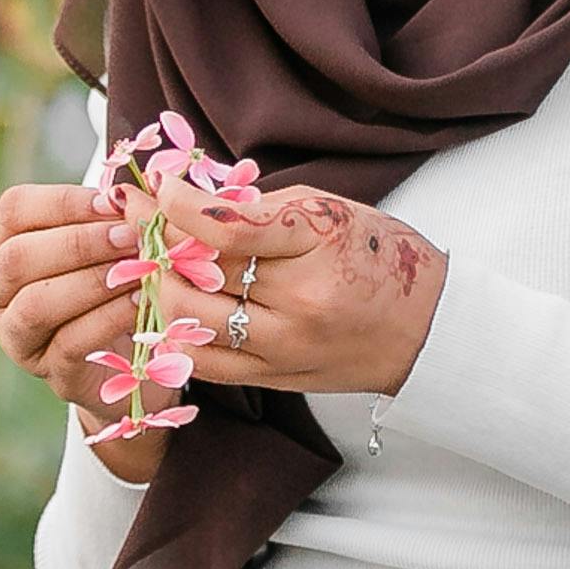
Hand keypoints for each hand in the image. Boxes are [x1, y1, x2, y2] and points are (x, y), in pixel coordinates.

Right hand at [0, 180, 187, 478]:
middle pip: (17, 258)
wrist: (133, 359)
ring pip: (35, 304)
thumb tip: (130, 190)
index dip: (62, 202)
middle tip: (130, 236)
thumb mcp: (110, 244)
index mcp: (6, 245)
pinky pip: (70, 344)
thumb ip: (112, 215)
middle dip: (78, 243)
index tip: (113, 201)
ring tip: (139, 269)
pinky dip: (108, 319)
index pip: (14, 210)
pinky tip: (141, 303)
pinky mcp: (50, 373)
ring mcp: (18, 337)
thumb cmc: (119, 283)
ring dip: (91, 282)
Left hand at [169, 178, 446, 398]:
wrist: (426, 329)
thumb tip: (189, 201)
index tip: (156, 189)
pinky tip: (173, 305)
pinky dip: (177, 332)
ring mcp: (283, 349)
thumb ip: (259, 208)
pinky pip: (204, 362)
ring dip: (160, 288)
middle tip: (143, 222)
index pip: (225, 229)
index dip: (176, 206)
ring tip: (156, 262)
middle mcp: (297, 306)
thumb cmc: (380, 257)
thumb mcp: (330, 211)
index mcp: (316, 249)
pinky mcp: (274, 379)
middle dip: (157, 244)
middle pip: (197, 276)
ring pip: (189, 323)